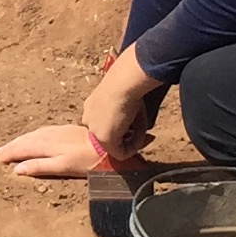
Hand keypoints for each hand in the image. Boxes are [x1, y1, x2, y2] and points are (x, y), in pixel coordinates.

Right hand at [0, 120, 106, 179]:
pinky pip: (40, 132)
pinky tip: (32, 137)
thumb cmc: (86, 161)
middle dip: (10, 147)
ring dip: (19, 141)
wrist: (106, 145)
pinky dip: (31, 136)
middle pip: (24, 141)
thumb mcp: (63, 167)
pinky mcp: (64, 130)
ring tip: (10, 146)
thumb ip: (40, 167)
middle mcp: (48, 135)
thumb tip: (17, 169)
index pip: (21, 149)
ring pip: (32, 135)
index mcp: (45, 145)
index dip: (8, 154)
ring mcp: (56, 131)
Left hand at [82, 51, 163, 165]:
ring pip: (116, 146)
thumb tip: (139, 128)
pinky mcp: (104, 141)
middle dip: (129, 136)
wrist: (123, 83)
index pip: (106, 123)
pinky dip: (135, 145)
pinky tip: (141, 133)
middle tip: (146, 134)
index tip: (140, 124)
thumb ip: (128, 116)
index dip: (125, 127)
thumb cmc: (127, 85)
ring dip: (134, 140)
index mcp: (91, 106)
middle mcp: (89, 119)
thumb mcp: (126, 99)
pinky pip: (122, 152)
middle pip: (111, 136)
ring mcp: (95, 131)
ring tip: (144, 127)